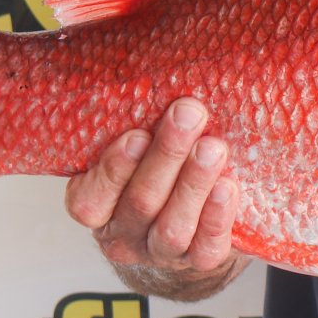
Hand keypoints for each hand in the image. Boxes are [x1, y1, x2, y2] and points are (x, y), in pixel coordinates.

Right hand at [64, 97, 248, 299]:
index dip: (113, 169)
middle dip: (166, 155)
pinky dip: (217, 217)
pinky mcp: (198, 262)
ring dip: (193, 183)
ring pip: (173, 227)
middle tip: (189, 114)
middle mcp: (123, 234)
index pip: (89, 200)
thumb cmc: (157, 165)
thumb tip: (152, 55)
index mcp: (96, 205)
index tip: (137, 134)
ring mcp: (160, 252)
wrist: (191, 219)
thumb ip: (135, 117)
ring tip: (213, 148)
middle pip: (140, 202)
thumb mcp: (135, 142)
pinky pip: (206, 247)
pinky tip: (228, 185)